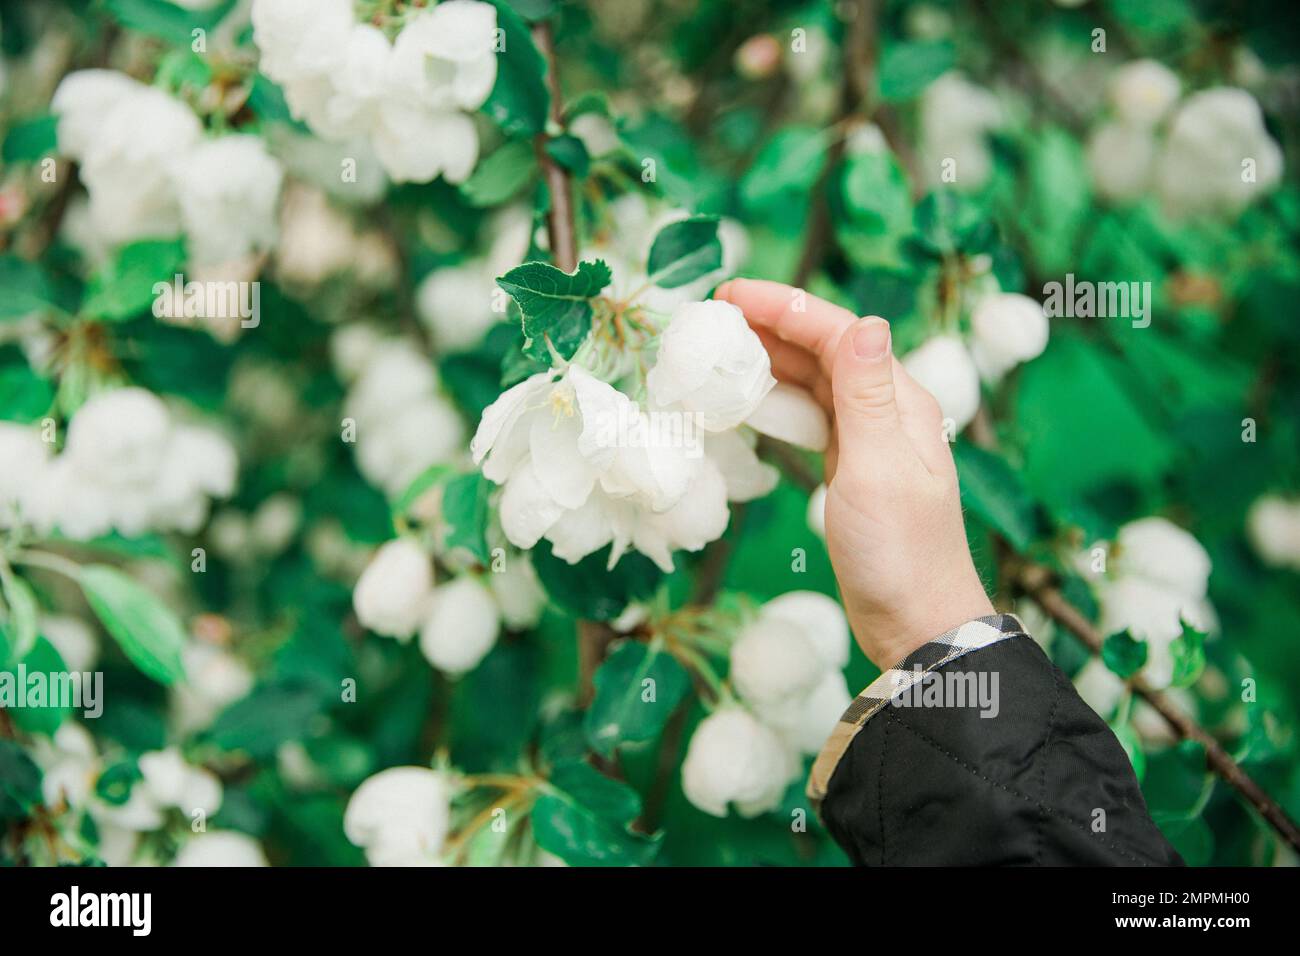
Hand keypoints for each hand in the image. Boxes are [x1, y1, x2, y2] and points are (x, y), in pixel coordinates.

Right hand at [714, 279, 993, 669]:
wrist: (916, 622)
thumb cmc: (898, 552)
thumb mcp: (877, 471)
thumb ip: (867, 396)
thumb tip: (866, 321)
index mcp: (899, 402)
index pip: (839, 334)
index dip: (785, 307)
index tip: (730, 295)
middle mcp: (887, 411)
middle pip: (825, 349)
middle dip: (771, 325)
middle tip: (712, 316)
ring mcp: (869, 439)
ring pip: (815, 381)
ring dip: (771, 360)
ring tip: (721, 349)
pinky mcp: (851, 467)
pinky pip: (811, 416)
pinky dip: (778, 401)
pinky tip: (749, 400)